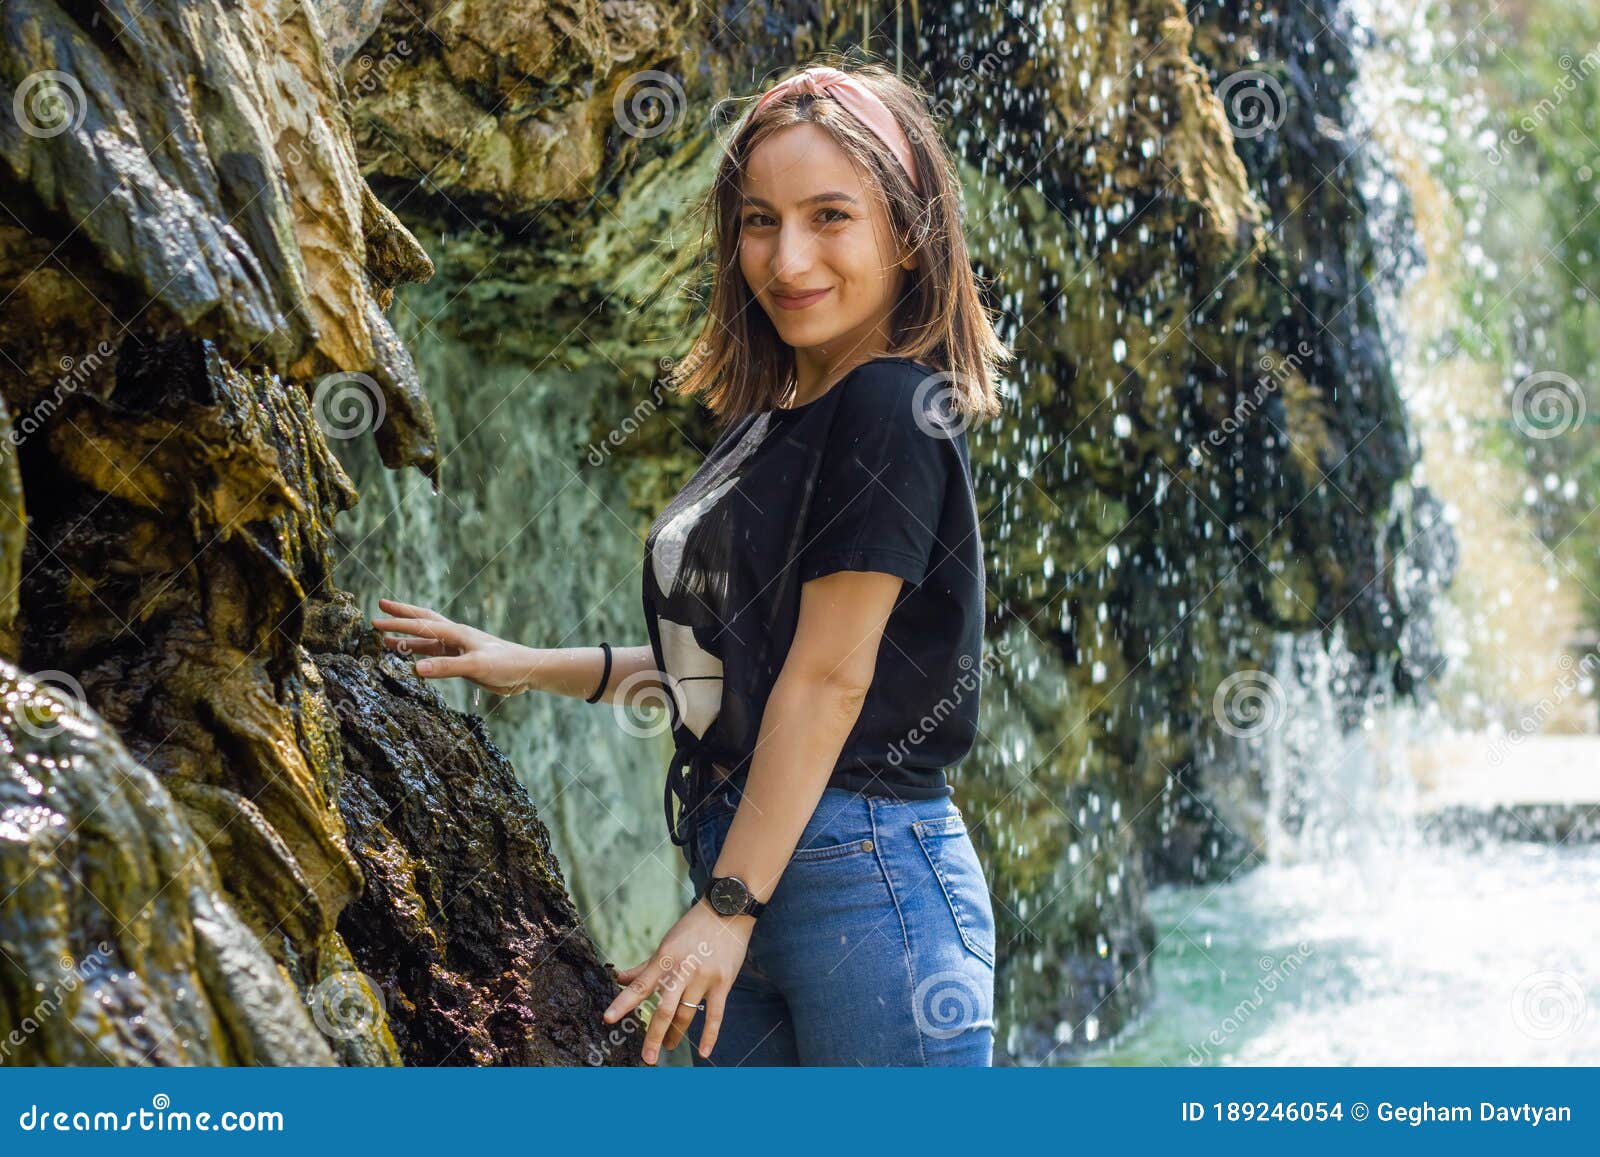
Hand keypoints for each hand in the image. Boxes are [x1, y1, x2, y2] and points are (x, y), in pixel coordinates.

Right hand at [370, 597, 532, 695]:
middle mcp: (455, 637)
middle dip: (401, 616)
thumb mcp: (476, 666)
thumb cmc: (506, 665)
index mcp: (456, 633)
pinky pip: (435, 655)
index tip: (375, 619)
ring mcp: (459, 648)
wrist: (527, 672)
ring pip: (426, 640)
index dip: (397, 623)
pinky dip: (420, 654)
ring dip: (406, 640)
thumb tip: (416, 668)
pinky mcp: (463, 661)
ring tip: (384, 640)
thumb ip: (447, 667)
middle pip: (422, 622)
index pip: (421, 626)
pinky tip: (412, 660)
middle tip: (379, 609)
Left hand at [601, 899, 752, 1063]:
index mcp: (664, 959)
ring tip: (668, 1048)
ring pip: (686, 1014)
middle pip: (664, 1009)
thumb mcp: (666, 944)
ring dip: (676, 1035)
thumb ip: (644, 966)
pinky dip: (710, 1035)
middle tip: (647, 1058)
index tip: (608, 1019)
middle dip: (654, 1036)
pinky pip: (715, 1014)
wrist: (727, 910)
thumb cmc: (692, 928)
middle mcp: (682, 970)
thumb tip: (619, 978)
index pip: (639, 986)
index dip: (623, 1003)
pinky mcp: (723, 982)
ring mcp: (703, 977)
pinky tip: (703, 1052)